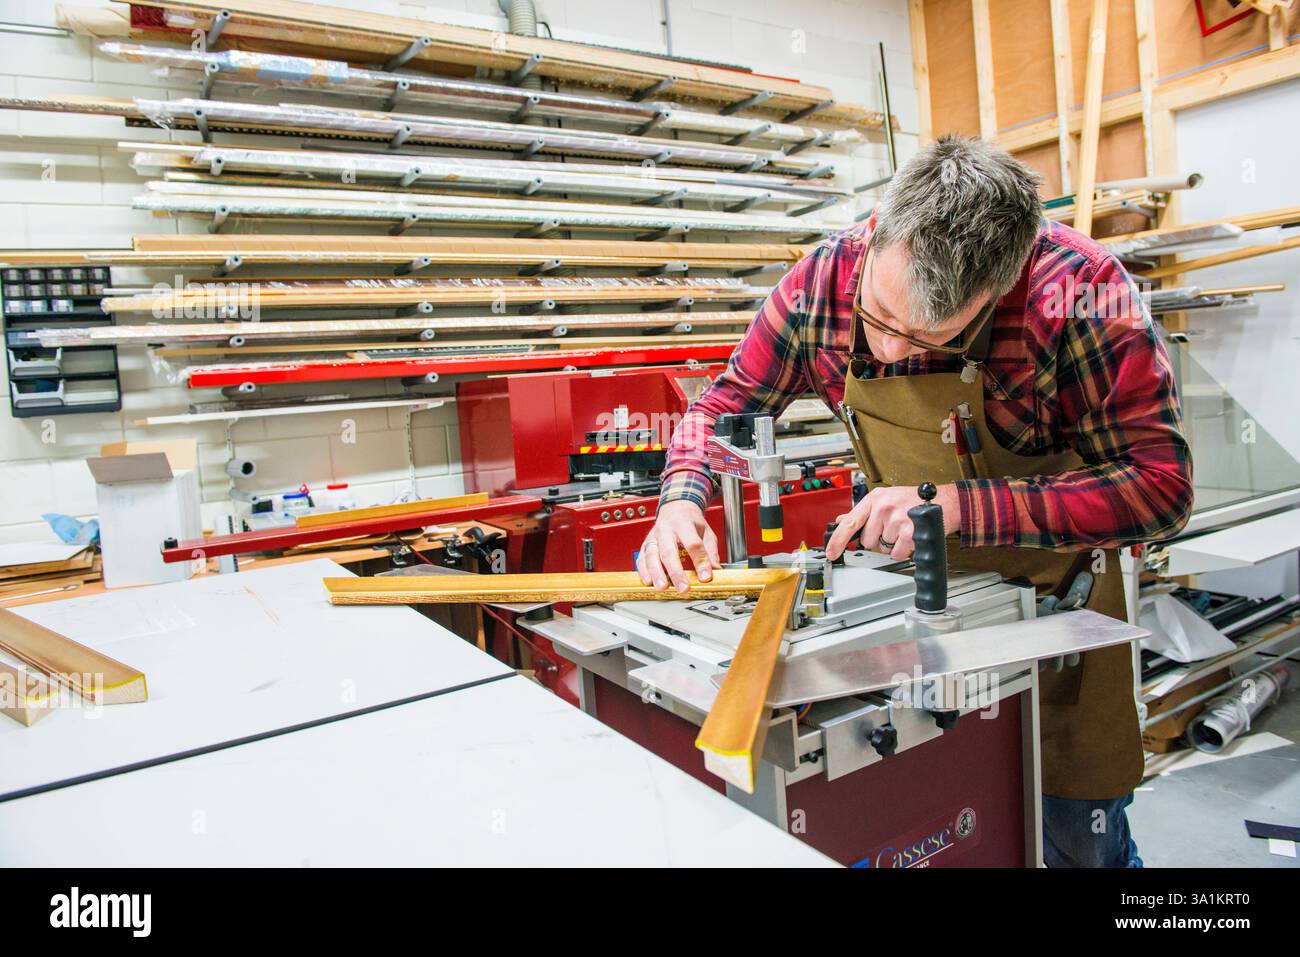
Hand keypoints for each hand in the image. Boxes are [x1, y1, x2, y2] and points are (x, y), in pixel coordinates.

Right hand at [636, 500, 721, 592]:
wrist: (675, 509)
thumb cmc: (690, 521)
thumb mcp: (706, 531)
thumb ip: (710, 551)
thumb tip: (715, 570)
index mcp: (684, 523)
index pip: (693, 544)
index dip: (700, 561)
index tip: (705, 577)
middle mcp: (666, 530)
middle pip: (669, 551)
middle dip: (675, 572)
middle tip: (683, 588)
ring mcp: (653, 537)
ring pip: (652, 555)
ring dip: (656, 573)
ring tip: (663, 588)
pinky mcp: (645, 545)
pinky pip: (641, 558)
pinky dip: (643, 571)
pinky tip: (648, 581)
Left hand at [825, 483, 960, 561]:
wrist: (943, 502)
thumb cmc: (913, 501)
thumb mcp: (885, 499)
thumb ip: (863, 512)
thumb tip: (842, 520)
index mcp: (874, 498)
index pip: (850, 522)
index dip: (837, 540)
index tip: (831, 553)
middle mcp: (884, 507)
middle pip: (867, 540)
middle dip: (878, 540)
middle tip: (891, 528)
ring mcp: (896, 518)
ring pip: (882, 548)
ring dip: (892, 544)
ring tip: (903, 530)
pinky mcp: (909, 531)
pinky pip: (896, 552)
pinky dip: (902, 550)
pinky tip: (908, 538)